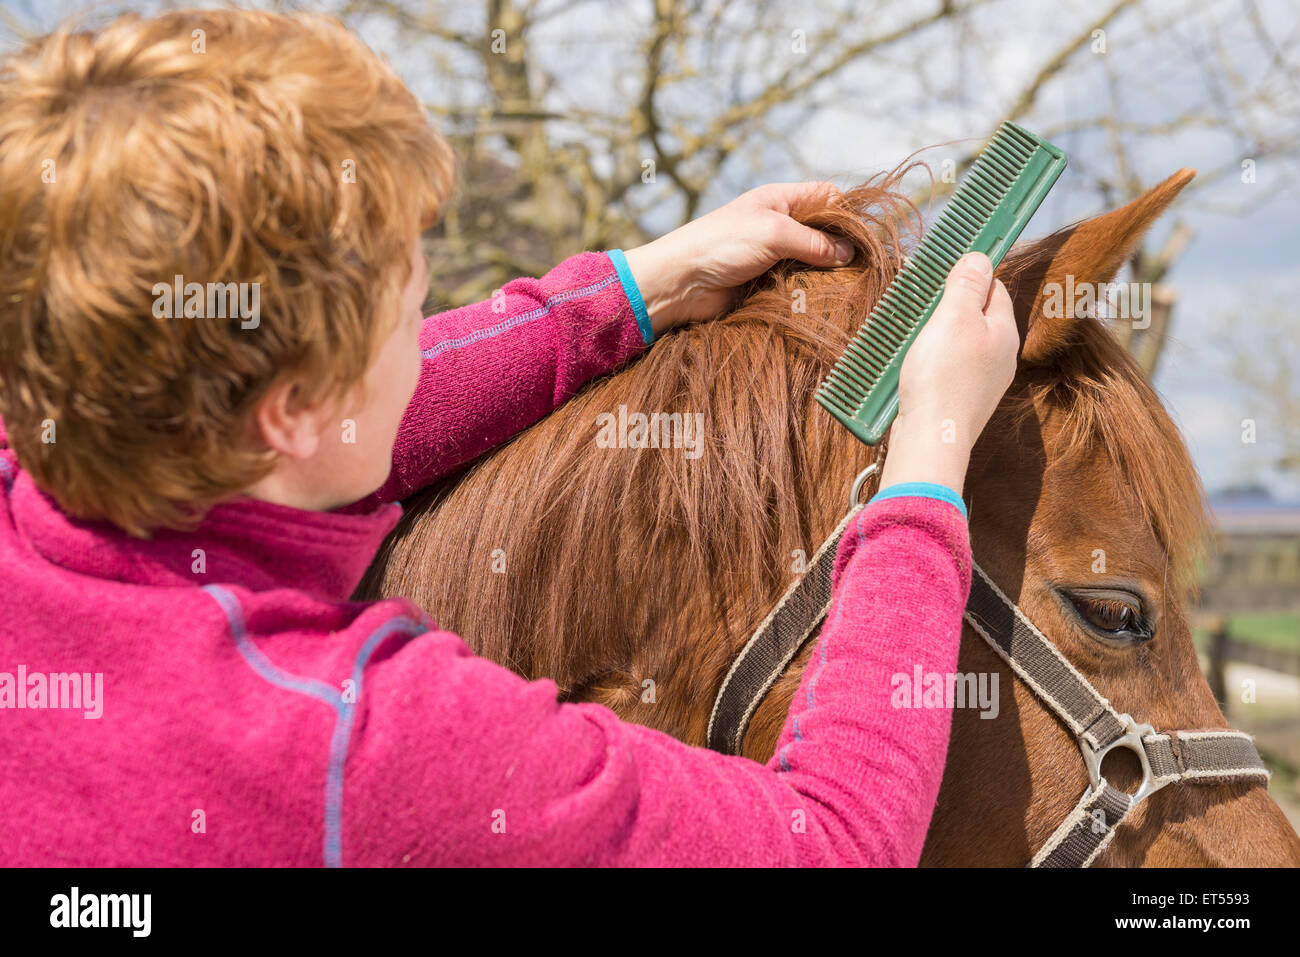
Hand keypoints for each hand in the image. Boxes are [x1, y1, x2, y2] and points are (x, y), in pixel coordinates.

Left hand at [620, 182, 853, 335]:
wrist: (681, 284)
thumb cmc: (721, 245)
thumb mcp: (773, 233)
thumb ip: (814, 241)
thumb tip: (849, 253)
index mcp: (779, 201)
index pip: (826, 198)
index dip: (846, 213)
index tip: (862, 235)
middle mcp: (779, 226)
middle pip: (823, 233)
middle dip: (841, 248)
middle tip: (863, 266)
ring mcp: (773, 257)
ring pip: (814, 263)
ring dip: (827, 274)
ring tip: (847, 285)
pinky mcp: (767, 284)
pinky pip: (798, 286)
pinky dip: (810, 292)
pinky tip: (825, 300)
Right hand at [879, 252, 1018, 495]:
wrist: (931, 440)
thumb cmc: (943, 379)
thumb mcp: (953, 318)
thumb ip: (967, 286)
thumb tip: (980, 257)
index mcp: (1004, 333)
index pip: (995, 288)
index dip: (970, 275)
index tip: (945, 270)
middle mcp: (1000, 357)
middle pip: (976, 316)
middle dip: (949, 307)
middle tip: (924, 305)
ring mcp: (981, 381)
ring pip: (960, 343)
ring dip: (937, 335)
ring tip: (915, 336)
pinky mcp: (960, 400)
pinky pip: (948, 369)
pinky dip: (931, 362)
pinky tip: (914, 366)